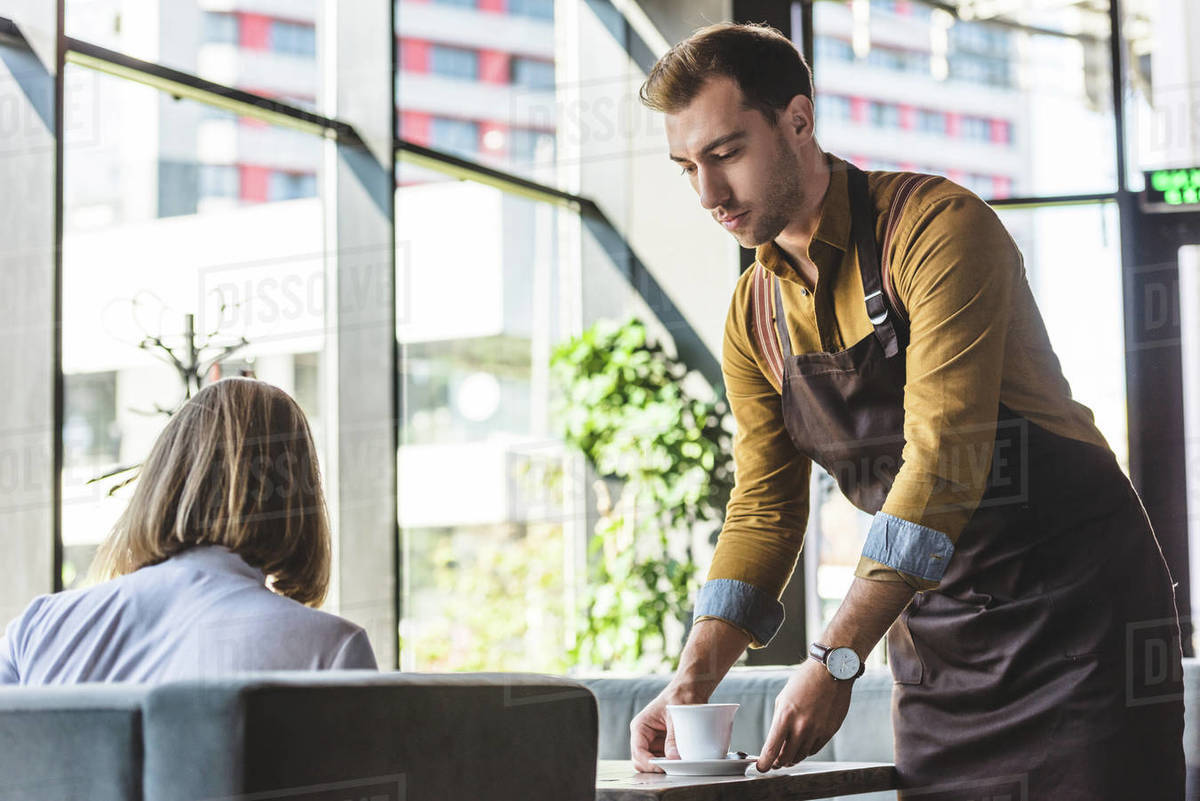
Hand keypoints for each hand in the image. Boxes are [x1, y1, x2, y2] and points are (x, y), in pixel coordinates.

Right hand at [630, 686, 702, 771]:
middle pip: (640, 760)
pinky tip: (678, 761)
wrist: (689, 691)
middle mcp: (642, 735)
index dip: (649, 763)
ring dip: (661, 766)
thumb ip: (673, 738)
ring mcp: (652, 741)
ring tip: (676, 765)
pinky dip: (668, 763)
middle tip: (671, 769)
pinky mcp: (661, 745)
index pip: (638, 751)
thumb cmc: (680, 698)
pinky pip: (661, 759)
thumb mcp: (676, 717)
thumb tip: (673, 758)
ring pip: (650, 762)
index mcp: (640, 726)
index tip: (663, 769)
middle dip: (653, 767)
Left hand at [756, 658, 853, 772]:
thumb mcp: (783, 699)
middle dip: (777, 763)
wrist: (831, 672)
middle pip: (786, 758)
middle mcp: (801, 726)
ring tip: (787, 756)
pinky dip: (805, 751)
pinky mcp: (829, 732)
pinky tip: (801, 745)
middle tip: (773, 763)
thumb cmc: (804, 682)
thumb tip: (775, 741)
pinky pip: (814, 749)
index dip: (765, 763)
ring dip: (792, 758)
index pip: (772, 749)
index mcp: (786, 716)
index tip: (761, 768)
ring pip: (800, 756)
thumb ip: (779, 722)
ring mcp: (817, 731)